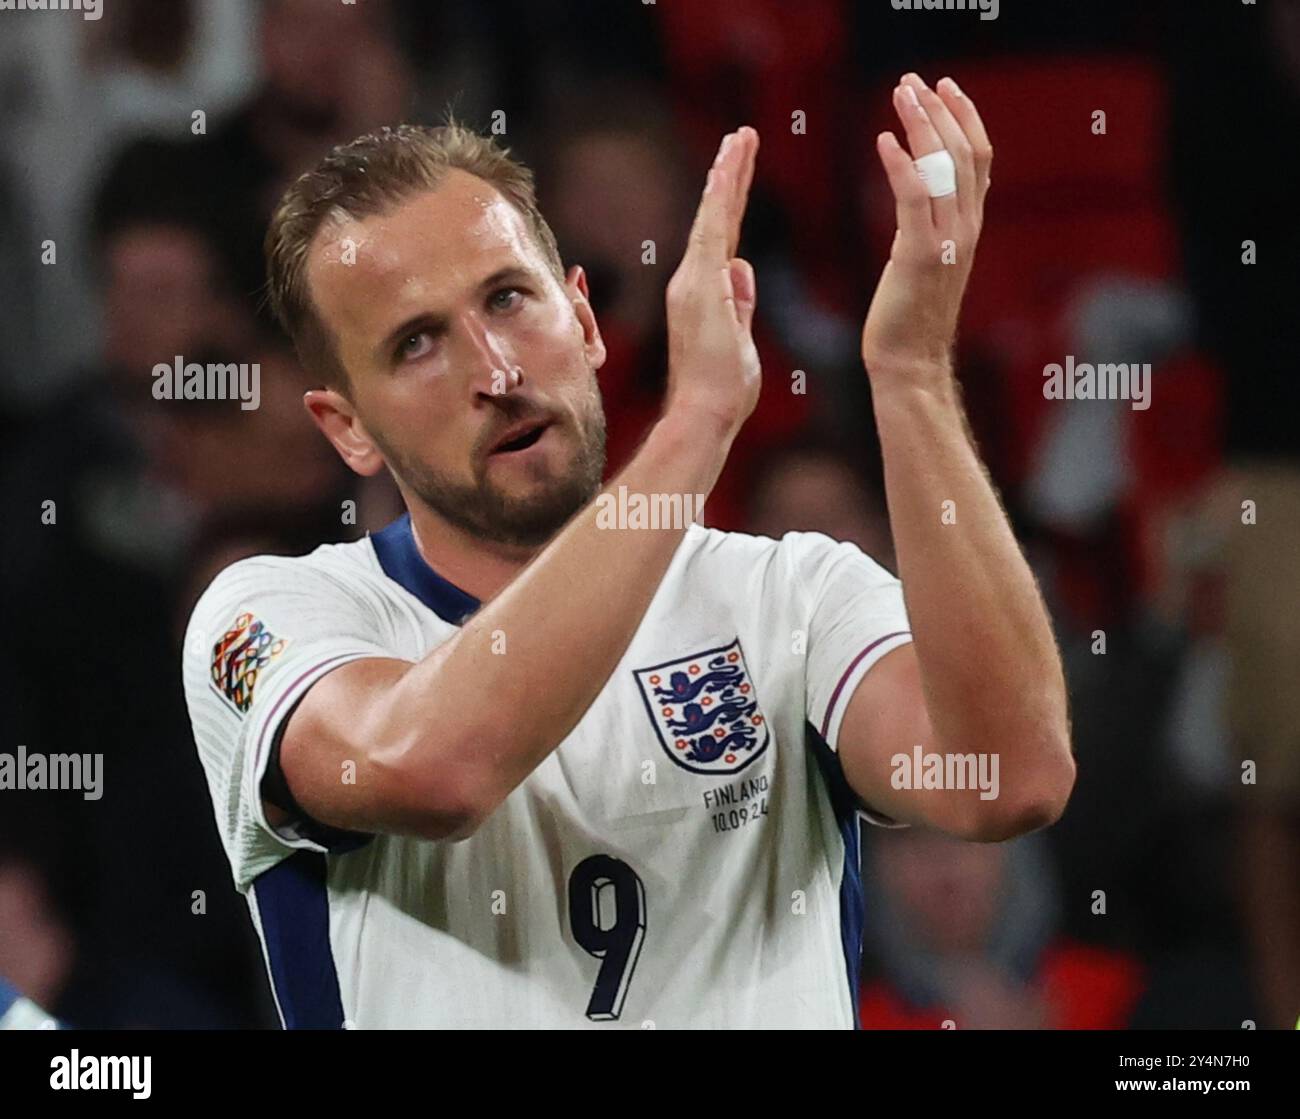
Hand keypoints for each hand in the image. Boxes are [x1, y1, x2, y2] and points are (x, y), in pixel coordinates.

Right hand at [663, 127, 761, 437]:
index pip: (722, 239)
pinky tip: (728, 167)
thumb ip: (739, 304)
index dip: (731, 203)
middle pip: (716, 219)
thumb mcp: (740, 340)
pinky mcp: (699, 286)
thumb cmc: (721, 392)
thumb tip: (742, 269)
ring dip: (727, 175)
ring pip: (713, 216)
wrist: (703, 415)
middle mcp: (692, 283)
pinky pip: (711, 230)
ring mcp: (692, 283)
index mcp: (704, 295)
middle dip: (729, 176)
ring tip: (741, 138)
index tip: (740, 169)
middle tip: (742, 136)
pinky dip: (719, 197)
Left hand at [861, 74, 992, 385]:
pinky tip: (884, 140)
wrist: (910, 364)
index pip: (979, 159)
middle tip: (913, 81)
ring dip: (922, 124)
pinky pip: (914, 198)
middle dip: (939, 109)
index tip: (944, 88)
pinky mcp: (919, 256)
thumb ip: (932, 226)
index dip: (964, 118)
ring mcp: (946, 242)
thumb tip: (923, 196)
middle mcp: (965, 229)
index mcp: (969, 227)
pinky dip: (901, 164)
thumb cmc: (909, 318)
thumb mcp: (927, 261)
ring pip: (944, 167)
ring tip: (901, 93)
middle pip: (964, 152)